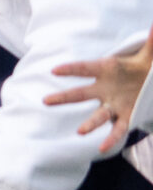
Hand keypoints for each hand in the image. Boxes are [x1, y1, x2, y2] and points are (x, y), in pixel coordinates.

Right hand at [46, 24, 152, 152]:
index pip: (85, 68)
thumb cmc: (143, 67)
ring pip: (97, 115)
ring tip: (80, 132)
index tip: (55, 70)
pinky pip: (117, 128)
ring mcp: (113, 104)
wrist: (150, 82)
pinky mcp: (125, 115)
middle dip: (64, 98)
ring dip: (89, 124)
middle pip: (80, 94)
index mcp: (107, 70)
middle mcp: (104, 89)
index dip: (70, 69)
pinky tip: (104, 148)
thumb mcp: (148, 54)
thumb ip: (151, 41)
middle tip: (46, 101)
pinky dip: (111, 139)